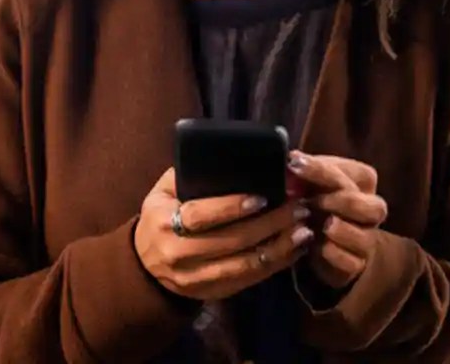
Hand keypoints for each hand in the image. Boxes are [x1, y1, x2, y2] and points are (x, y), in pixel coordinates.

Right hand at [135, 168, 314, 300]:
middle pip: (231, 241)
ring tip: (303, 230)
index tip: (263, 196)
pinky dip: (275, 265)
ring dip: (279, 248)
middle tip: (298, 208)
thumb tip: (229, 156)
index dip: (232, 207)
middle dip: (269, 224)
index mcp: (165, 222)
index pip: (201, 215)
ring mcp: (195, 278)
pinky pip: (248, 280)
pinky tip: (294, 250)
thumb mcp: (164, 191)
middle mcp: (178, 253)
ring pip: (244, 265)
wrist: (145, 264)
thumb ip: (190, 174)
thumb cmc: (161, 216)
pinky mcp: (211, 292)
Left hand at [287, 151, 388, 289]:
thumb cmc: (313, 199)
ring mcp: (366, 240)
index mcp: (363, 182)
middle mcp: (371, 210)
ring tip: (320, 225)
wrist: (317, 240)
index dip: (321, 169)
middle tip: (311, 200)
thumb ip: (303, 171)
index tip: (293, 163)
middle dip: (340, 201)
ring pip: (365, 237)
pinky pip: (351, 262)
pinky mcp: (355, 264)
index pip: (354, 173)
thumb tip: (288, 161)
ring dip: (341, 230)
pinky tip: (317, 247)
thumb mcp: (309, 179)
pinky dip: (334, 254)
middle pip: (371, 206)